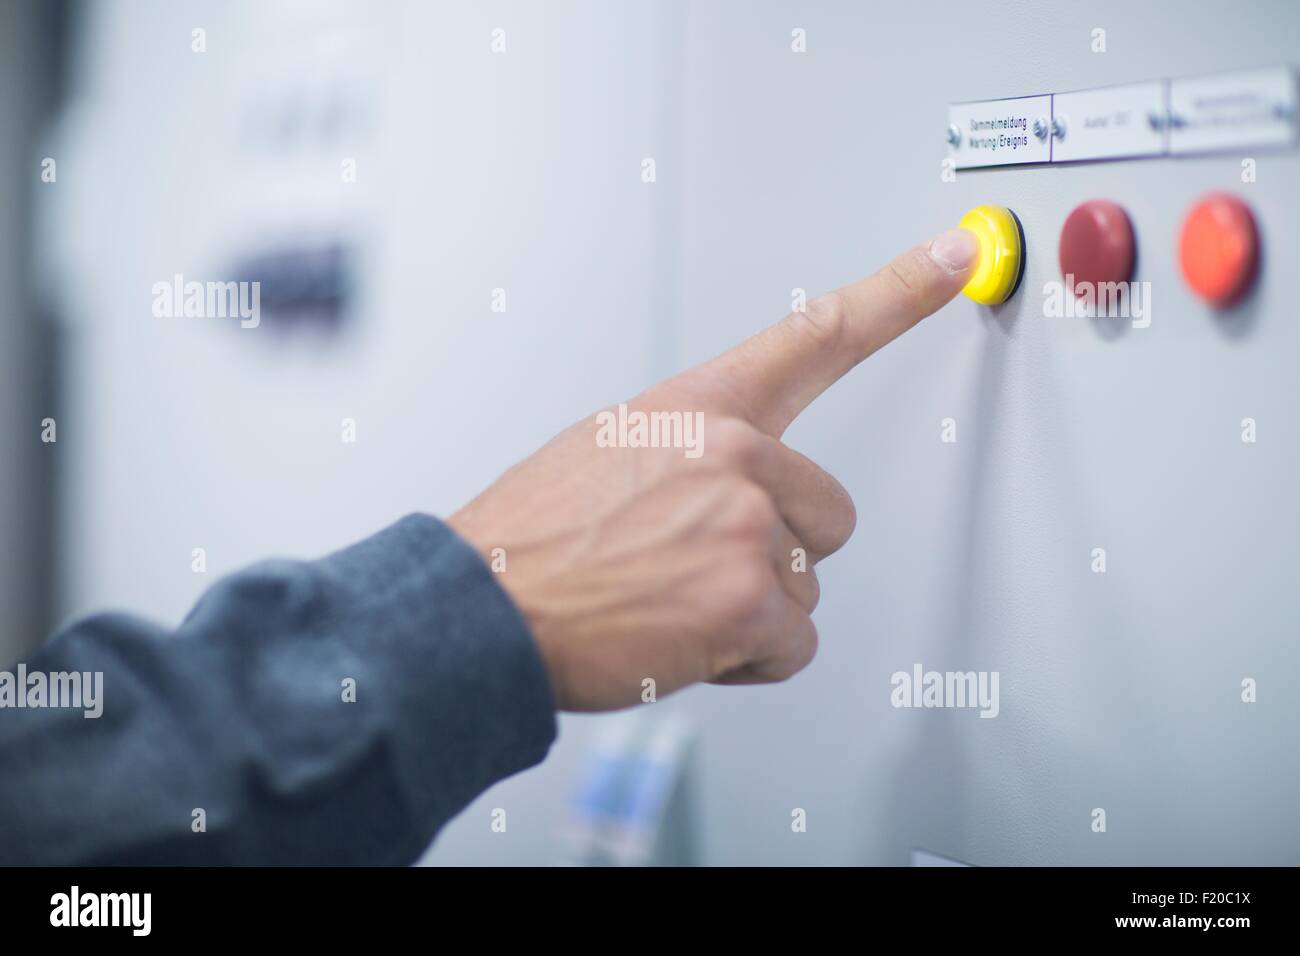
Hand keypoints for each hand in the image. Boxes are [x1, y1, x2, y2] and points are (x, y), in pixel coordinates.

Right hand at [448, 228, 977, 710]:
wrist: (481, 607)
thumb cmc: (532, 537)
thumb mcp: (610, 450)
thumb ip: (694, 452)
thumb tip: (745, 489)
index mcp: (699, 407)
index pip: (814, 334)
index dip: (896, 291)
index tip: (954, 251)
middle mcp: (734, 452)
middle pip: (827, 519)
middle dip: (776, 555)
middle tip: (691, 567)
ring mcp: (747, 525)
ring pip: (805, 588)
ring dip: (750, 611)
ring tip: (667, 602)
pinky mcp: (750, 600)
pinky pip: (795, 644)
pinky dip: (748, 660)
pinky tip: (681, 640)